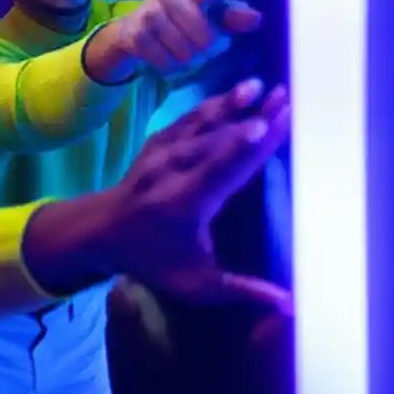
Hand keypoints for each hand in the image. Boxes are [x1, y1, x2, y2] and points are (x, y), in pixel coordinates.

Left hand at [26, 79, 290, 311]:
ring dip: (233, 104)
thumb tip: (292, 307)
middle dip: (251, 119)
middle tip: (285, 98)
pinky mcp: (158, 142)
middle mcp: (170, 172)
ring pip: (201, 124)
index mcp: (182, 204)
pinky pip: (189, 119)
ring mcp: (161, 154)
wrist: (101, 230)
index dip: (245, 148)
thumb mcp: (194, 283)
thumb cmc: (152, 259)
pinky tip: (239, 92)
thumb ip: (242, 290)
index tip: (270, 126)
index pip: (220, 170)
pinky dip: (214, 105)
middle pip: (216, 141)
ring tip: (263, 86)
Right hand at [89, 0, 261, 80]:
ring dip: (186, 58)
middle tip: (199, 45)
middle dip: (205, 47)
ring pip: (184, 51)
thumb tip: (256, 19)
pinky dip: (168, 65)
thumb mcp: (205, 14)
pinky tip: (164, 55)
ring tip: (180, 50)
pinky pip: (164, 60)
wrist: (130, 30)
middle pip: (203, 35)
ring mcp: (149, 13)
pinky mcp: (135, 34)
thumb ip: (232, 16)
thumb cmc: (178, 20)